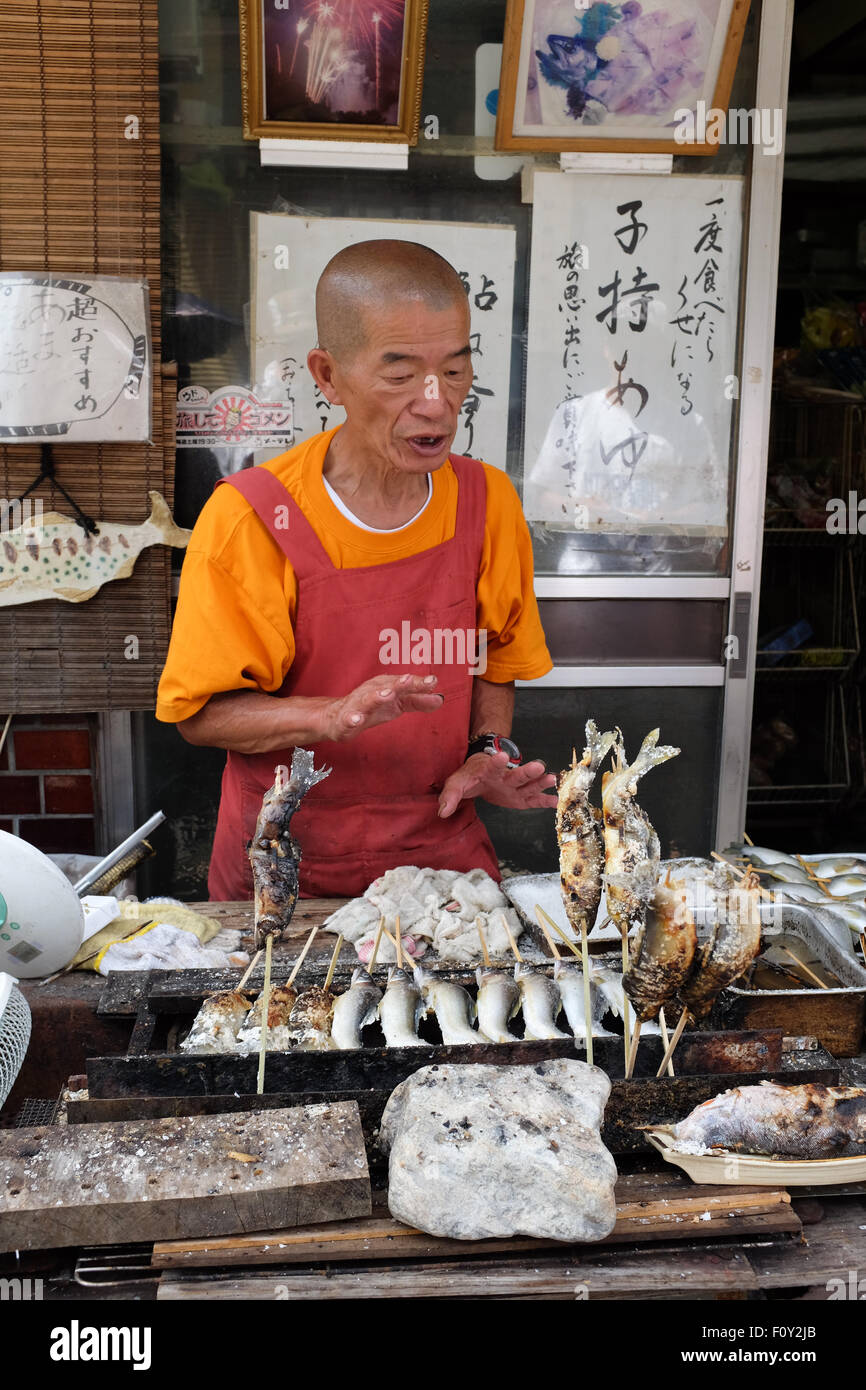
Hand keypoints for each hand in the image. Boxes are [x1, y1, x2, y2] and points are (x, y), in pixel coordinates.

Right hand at [324, 672, 443, 741]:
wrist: (338, 718)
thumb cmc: (372, 708)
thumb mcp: (397, 704)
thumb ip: (417, 701)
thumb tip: (440, 699)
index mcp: (386, 686)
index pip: (405, 684)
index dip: (418, 683)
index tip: (433, 681)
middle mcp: (372, 691)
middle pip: (387, 686)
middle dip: (398, 683)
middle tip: (409, 679)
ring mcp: (358, 705)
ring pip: (368, 699)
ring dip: (377, 696)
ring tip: (387, 694)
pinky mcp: (345, 720)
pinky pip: (349, 719)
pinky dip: (352, 718)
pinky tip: (357, 720)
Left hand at [438, 750, 556, 817]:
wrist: (481, 773)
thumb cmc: (469, 776)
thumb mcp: (455, 784)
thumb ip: (449, 797)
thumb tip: (443, 813)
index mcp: (488, 771)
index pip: (491, 766)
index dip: (496, 762)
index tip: (503, 756)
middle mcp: (504, 777)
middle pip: (516, 775)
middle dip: (527, 772)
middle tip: (539, 766)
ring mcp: (514, 787)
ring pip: (528, 785)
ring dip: (540, 783)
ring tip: (552, 778)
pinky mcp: (519, 797)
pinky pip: (533, 800)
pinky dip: (544, 801)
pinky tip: (555, 801)